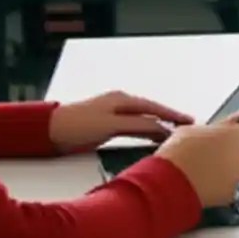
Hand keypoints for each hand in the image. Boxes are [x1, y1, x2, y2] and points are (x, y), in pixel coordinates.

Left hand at [49, 91, 194, 152]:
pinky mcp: (106, 125)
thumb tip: (161, 127)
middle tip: (187, 127)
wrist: (49, 131)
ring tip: (174, 133)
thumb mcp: (110, 125)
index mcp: (122, 100)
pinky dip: (146, 130)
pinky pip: (134, 126)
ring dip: (158, 125)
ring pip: (143, 119)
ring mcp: (113, 114)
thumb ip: (137, 125)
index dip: (173, 115)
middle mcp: (120, 104)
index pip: (155, 108)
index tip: (189, 121)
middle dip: (169, 119)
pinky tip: (150, 137)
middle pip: (151, 111)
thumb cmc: (76, 125)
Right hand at [155, 112, 238, 207]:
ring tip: (198, 171)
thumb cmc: (177, 152)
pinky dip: (216, 186)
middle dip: (228, 153)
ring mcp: (236, 178)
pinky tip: (199, 184)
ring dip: (222, 170)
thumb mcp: (193, 130)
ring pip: (233, 170)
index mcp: (235, 136)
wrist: (167, 185)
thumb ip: (221, 126)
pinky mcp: (229, 196)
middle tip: (206, 154)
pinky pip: (225, 187)